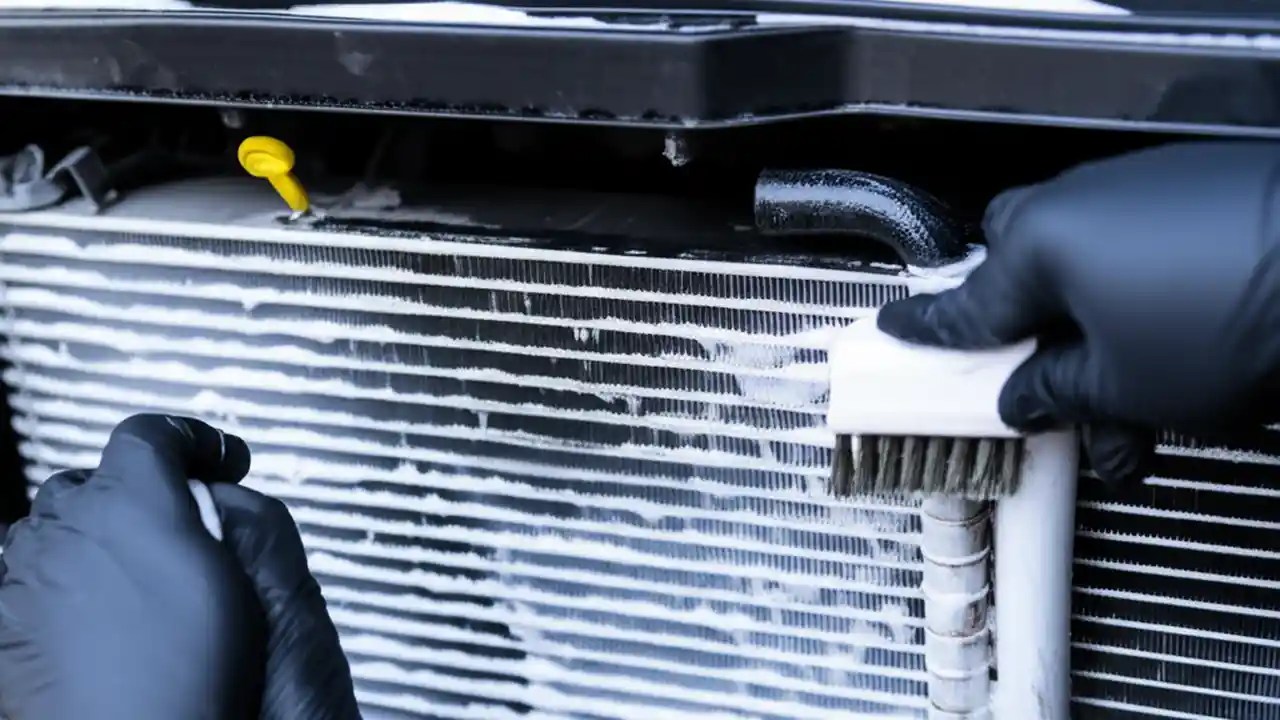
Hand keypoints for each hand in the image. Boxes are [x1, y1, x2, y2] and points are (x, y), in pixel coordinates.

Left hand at [0, 414, 359, 718]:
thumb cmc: (191, 671)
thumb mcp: (235, 576)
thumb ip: (217, 513)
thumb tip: (202, 491)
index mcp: (130, 502)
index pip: (149, 435)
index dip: (189, 440)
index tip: (216, 458)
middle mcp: (64, 527)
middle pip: (95, 481)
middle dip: (136, 495)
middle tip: (176, 531)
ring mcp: (22, 574)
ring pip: (54, 530)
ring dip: (91, 540)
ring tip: (131, 584)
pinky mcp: (2, 621)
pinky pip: (27, 579)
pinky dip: (59, 586)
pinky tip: (94, 623)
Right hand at [878, 142, 1279, 485]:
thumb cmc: (1240, 314)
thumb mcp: (1123, 387)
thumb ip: (1054, 392)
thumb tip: (1029, 396)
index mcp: (1039, 246)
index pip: (961, 303)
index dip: (924, 327)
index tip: (898, 328)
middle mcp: (1080, 206)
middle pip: (1018, 268)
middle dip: (1022, 324)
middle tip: (1038, 382)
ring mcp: (1137, 194)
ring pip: (1081, 268)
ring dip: (1091, 333)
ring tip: (1133, 406)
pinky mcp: (1190, 197)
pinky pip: (1132, 252)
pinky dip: (1137, 303)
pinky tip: (1173, 354)